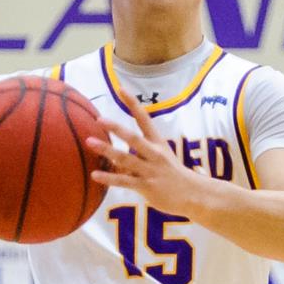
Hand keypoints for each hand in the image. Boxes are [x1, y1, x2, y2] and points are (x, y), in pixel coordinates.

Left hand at [85, 91, 208, 214]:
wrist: (193, 194)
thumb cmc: (173, 174)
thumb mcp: (161, 156)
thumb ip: (141, 152)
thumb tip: (118, 151)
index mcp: (157, 143)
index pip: (144, 118)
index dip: (133, 104)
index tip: (121, 89)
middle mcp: (154, 154)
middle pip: (133, 138)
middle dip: (116, 128)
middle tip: (99, 119)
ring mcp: (150, 170)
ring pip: (125, 159)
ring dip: (107, 150)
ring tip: (90, 143)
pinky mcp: (146, 186)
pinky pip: (124, 182)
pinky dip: (109, 178)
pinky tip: (94, 175)